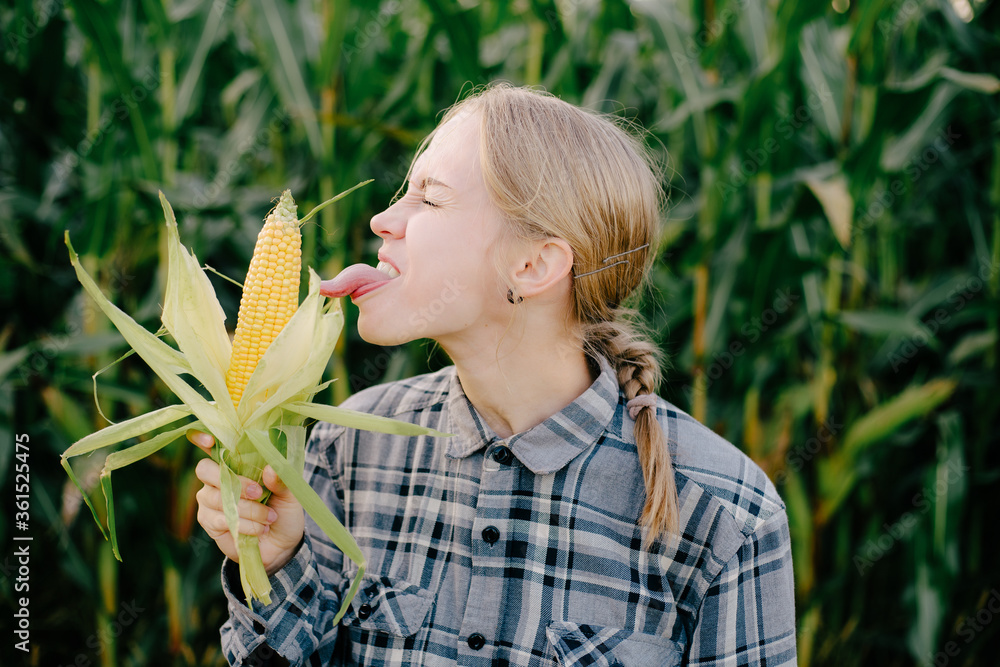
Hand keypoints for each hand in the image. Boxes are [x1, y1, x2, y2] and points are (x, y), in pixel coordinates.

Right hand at [188, 430, 304, 575]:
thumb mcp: (290, 494)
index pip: (212, 445)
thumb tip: (271, 468)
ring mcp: (209, 499)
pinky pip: (219, 519)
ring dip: (247, 509)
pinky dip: (244, 524)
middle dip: (234, 481)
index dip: (203, 438)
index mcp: (236, 462)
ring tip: (268, 518)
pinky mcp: (209, 521)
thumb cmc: (283, 510)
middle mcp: (217, 477)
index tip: (208, 439)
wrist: (280, 544)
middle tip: (258, 493)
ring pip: (216, 497)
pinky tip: (259, 529)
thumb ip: (281, 479)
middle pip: (205, 469)